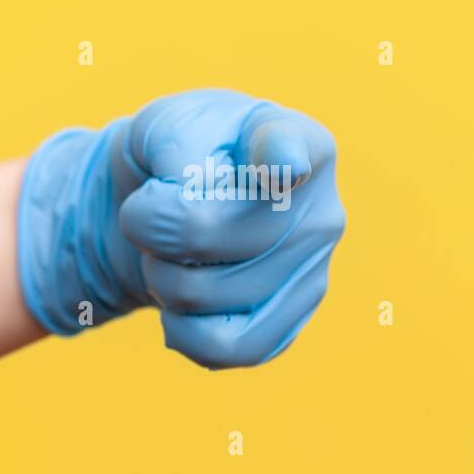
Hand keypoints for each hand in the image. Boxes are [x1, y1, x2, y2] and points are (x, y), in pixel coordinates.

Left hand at [17, 89, 345, 367]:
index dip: (282, 164)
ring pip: (199, 294)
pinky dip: (180, 330)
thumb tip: (198, 191)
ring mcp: (312, 275)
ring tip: (173, 252)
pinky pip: (221, 348)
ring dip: (159, 275)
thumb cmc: (175, 156)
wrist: (169, 210)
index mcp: (304, 143)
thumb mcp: (166, 125)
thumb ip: (179, 146)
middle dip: (151, 226)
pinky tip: (180, 306)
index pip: (292, 156)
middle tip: (157, 212)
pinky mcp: (289, 327)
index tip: (285, 165)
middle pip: (201, 232)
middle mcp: (322, 213)